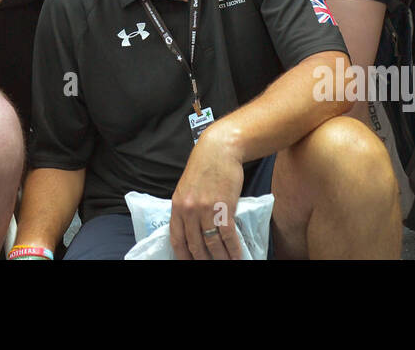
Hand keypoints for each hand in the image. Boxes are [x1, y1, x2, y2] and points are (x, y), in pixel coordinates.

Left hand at [169, 131, 244, 259]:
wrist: (220, 150)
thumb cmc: (205, 167)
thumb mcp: (187, 188)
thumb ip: (186, 208)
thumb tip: (192, 229)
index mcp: (177, 206)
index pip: (177, 239)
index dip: (183, 256)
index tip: (190, 263)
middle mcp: (188, 211)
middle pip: (194, 246)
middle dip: (203, 260)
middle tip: (210, 265)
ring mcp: (205, 211)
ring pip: (212, 245)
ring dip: (220, 259)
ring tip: (226, 264)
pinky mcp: (223, 209)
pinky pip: (227, 237)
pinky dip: (233, 250)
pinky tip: (237, 257)